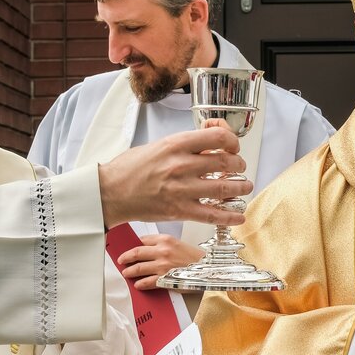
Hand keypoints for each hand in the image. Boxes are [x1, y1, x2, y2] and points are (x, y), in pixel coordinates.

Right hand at [98, 127, 251, 227]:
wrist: (110, 192)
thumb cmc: (131, 168)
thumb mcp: (159, 145)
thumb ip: (185, 144)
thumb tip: (210, 141)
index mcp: (176, 144)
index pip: (218, 137)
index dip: (233, 141)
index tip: (233, 146)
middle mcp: (181, 165)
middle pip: (226, 161)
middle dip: (239, 164)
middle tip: (239, 167)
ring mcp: (182, 189)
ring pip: (225, 188)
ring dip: (240, 187)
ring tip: (244, 186)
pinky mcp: (180, 211)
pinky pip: (212, 215)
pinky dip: (229, 217)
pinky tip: (238, 216)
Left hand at [117, 234, 204, 289]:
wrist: (208, 269)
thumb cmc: (194, 258)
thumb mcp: (178, 244)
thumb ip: (162, 245)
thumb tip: (145, 249)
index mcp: (166, 239)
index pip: (142, 240)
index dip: (132, 244)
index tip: (126, 247)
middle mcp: (163, 251)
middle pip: (136, 252)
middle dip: (125, 257)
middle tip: (121, 260)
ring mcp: (163, 265)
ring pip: (139, 268)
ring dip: (129, 271)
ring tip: (126, 273)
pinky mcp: (165, 279)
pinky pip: (147, 282)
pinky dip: (140, 284)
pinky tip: (137, 284)